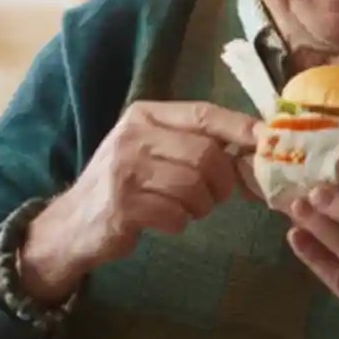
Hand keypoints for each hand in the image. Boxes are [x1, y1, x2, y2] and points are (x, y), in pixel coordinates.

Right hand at [4, 101, 259, 305]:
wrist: (72, 225)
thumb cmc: (127, 184)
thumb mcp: (155, 151)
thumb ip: (197, 143)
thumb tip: (258, 149)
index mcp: (146, 115)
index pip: (204, 113)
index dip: (240, 127)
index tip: (266, 140)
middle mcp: (133, 136)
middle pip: (206, 154)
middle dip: (222, 181)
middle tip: (217, 196)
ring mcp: (124, 170)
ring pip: (195, 186)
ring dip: (202, 205)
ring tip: (187, 208)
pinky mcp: (122, 206)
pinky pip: (176, 214)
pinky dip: (180, 222)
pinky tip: (166, 220)